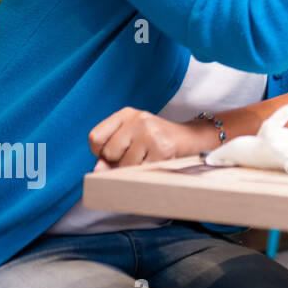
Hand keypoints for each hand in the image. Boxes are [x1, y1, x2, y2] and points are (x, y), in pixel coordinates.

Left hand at [88, 107, 212, 167]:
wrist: (192, 139)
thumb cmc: (155, 141)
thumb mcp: (131, 138)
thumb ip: (110, 153)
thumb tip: (98, 171)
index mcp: (127, 114)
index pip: (95, 137)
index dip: (101, 151)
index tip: (114, 153)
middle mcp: (139, 120)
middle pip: (109, 152)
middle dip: (118, 162)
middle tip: (137, 155)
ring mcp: (152, 134)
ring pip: (125, 165)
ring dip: (134, 169)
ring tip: (148, 159)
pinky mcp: (163, 150)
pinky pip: (141, 172)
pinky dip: (145, 173)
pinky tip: (156, 163)